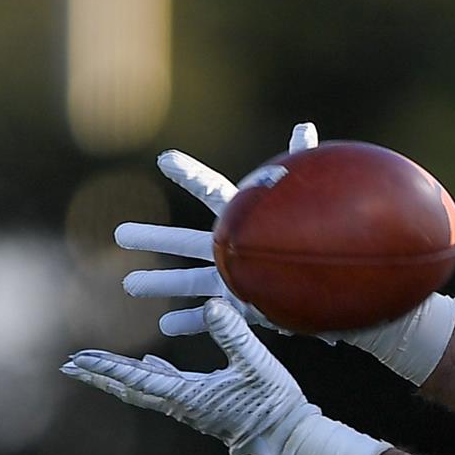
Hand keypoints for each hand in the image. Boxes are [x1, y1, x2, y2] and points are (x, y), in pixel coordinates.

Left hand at [63, 300, 319, 454]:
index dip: (105, 368)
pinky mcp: (206, 406)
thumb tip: (212, 304)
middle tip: (67, 366)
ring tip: (95, 365)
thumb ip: (233, 334)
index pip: (137, 380)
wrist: (292, 437)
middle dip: (100, 375)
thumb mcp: (256, 365)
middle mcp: (183, 406)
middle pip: (131, 389)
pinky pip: (168, 389)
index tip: (76, 360)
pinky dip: (150, 376)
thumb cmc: (275, 404)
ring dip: (119, 376)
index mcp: (188, 398)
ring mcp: (193, 408)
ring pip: (146, 390)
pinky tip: (147, 366)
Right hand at [114, 121, 318, 336]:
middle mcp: (234, 249)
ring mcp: (236, 279)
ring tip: (130, 285)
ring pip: (190, 282)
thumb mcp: (305, 202)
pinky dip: (191, 323)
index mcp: (245, 222)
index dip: (191, 174)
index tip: (166, 159)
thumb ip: (303, 167)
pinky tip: (166, 327)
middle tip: (120, 234)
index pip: (214, 193)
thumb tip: (305, 126)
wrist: (333, 284)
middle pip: (186, 242)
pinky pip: (213, 319)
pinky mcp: (245, 308)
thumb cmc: (320, 237)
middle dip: (154, 237)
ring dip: (161, 283)